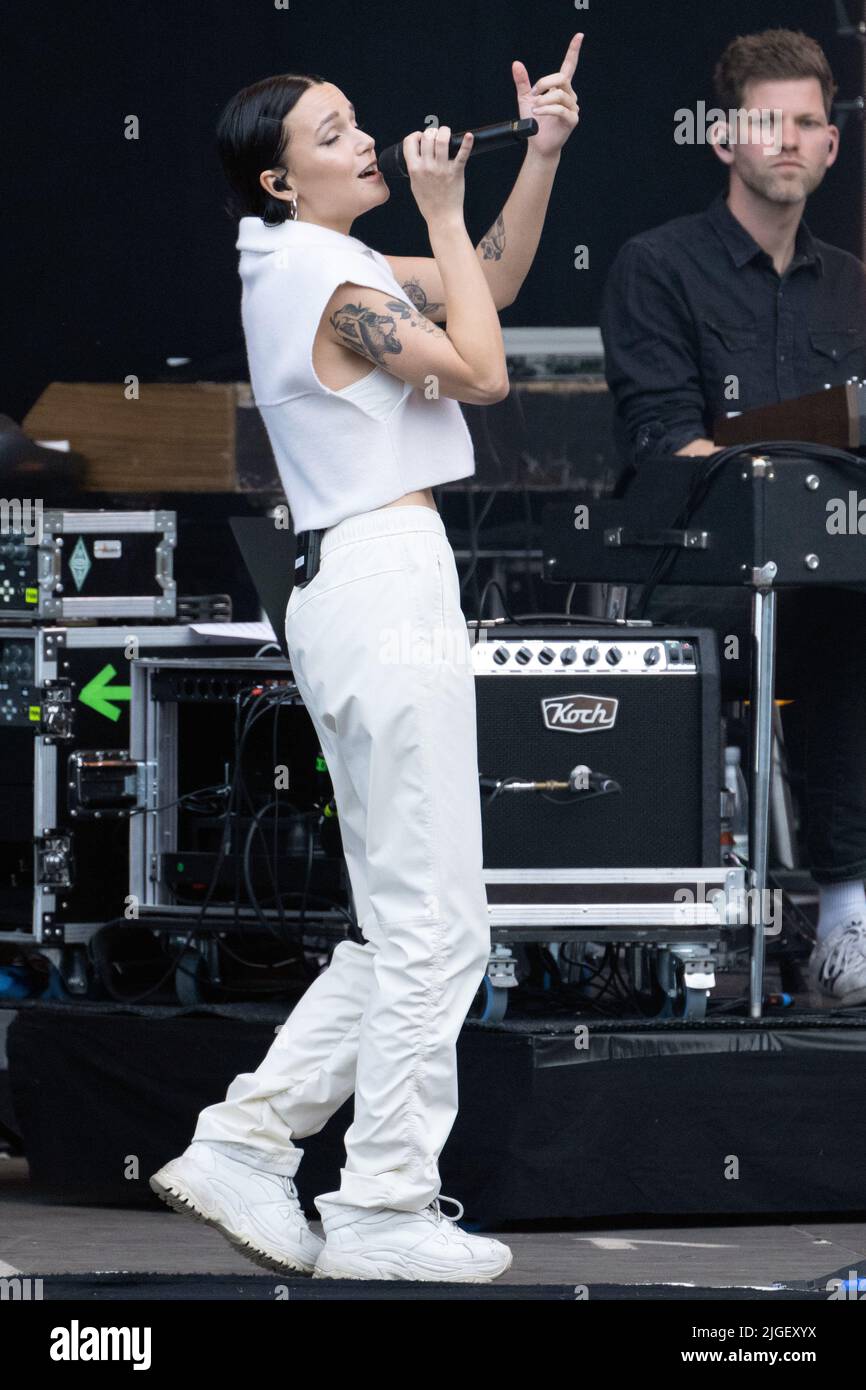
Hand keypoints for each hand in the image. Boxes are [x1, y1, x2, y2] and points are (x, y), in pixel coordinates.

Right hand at [403, 124, 473, 225]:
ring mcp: (442, 169)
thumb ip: (415, 167)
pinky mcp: (456, 172)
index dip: (416, 136)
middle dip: (432, 131)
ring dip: (445, 132)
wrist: (442, 217)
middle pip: (427, 136)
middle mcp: (427, 167)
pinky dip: (466, 144)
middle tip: (437, 136)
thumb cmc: (429, 203)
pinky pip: (462, 154)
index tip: (421, 138)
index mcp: (414, 169)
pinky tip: (469, 137)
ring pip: (442, 140)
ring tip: (447, 134)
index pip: (409, 142)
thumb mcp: (415, 184)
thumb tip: (418, 152)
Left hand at [512, 32, 582, 157]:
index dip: (574, 51)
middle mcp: (569, 95)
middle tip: (533, 94)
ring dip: (543, 101)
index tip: (579, 36)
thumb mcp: (525, 98)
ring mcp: (572, 108)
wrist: (537, 144)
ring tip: (534, 109)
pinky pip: (560, 109)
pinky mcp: (572, 119)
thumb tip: (516, 63)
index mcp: (560, 87)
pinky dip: (546, 110)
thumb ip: (522, 82)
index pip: (569, 66)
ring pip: (560, 94)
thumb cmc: (534, 121)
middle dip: (544, 83)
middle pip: (561, 78)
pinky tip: (538, 113)